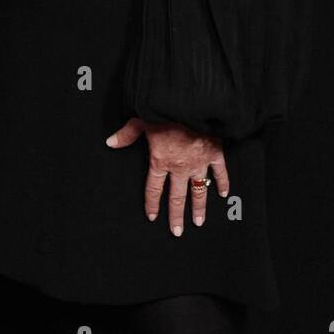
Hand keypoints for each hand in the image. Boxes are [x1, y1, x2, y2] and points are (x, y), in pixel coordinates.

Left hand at [106, 117, 228, 235]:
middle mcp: (180, 166)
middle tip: (177, 231)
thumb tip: (111, 142)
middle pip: (177, 197)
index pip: (154, 188)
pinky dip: (223, 183)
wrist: (190, 102)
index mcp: (161, 160)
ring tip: (199, 222)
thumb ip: (127, 134)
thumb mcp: (141, 120)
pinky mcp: (214, 153)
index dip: (152, 204)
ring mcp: (199, 162)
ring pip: (199, 190)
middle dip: (176, 216)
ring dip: (199, 207)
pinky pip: (220, 172)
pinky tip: (223, 193)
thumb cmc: (164, 110)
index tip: (152, 217)